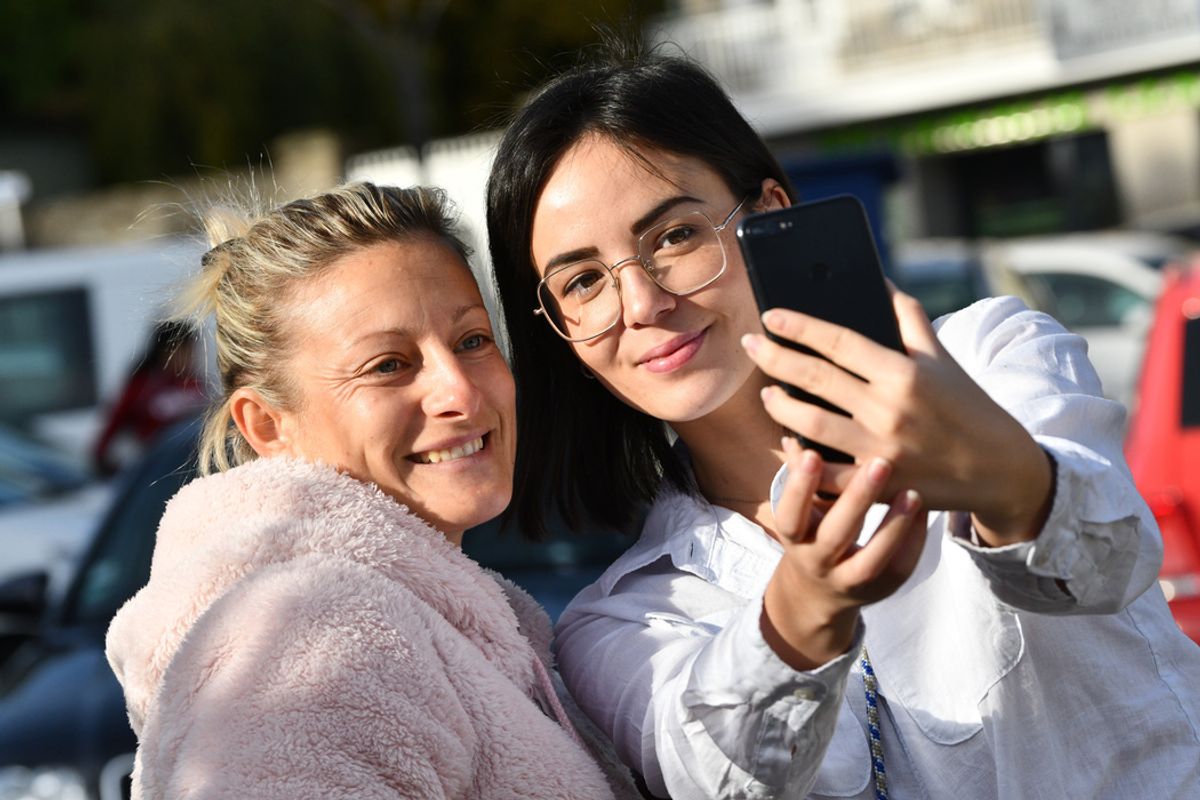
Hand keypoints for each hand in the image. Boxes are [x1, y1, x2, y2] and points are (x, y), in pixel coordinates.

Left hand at [741, 287, 1052, 545]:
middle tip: (750, 344)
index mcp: (904, 372)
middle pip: (815, 378)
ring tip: (768, 393)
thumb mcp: (943, 358)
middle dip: (774, 358)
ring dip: (780, 406)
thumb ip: (909, 318)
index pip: (838, 341)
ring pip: (809, 425)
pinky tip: (788, 443)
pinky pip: (824, 475)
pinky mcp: (878, 487)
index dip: (798, 325)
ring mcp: (881, 450)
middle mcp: (889, 409)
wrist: (1001, 469)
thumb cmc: (967, 406)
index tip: (770, 315)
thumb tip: (881, 280)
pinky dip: (800, 460)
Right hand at [761, 441, 926, 669]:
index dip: (799, 488)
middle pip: (835, 535)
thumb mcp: (801, 511)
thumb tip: (795, 437)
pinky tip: (926, 511)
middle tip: (880, 462)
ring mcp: (850, 580)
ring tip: (914, 493)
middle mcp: (818, 563)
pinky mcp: (882, 589)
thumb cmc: (813, 533)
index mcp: (795, 538)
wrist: (821, 591)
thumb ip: (800, 477)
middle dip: (857, 499)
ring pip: (872, 559)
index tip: (812, 453)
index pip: (790, 515)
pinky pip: (900, 566)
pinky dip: (914, 539)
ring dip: (893, 525)